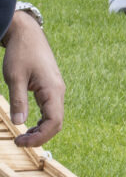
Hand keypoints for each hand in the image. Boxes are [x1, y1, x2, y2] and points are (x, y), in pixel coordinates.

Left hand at [4, 15, 64, 147]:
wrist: (28, 34)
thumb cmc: (21, 53)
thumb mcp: (15, 77)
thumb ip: (18, 101)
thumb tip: (19, 123)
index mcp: (52, 90)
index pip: (54, 122)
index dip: (39, 137)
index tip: (20, 141)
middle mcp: (58, 92)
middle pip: (56, 123)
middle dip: (40, 136)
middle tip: (18, 141)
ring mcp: (56, 90)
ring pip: (54, 117)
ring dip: (41, 130)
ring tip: (22, 136)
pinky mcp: (51, 88)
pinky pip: (51, 110)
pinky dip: (41, 121)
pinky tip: (29, 124)